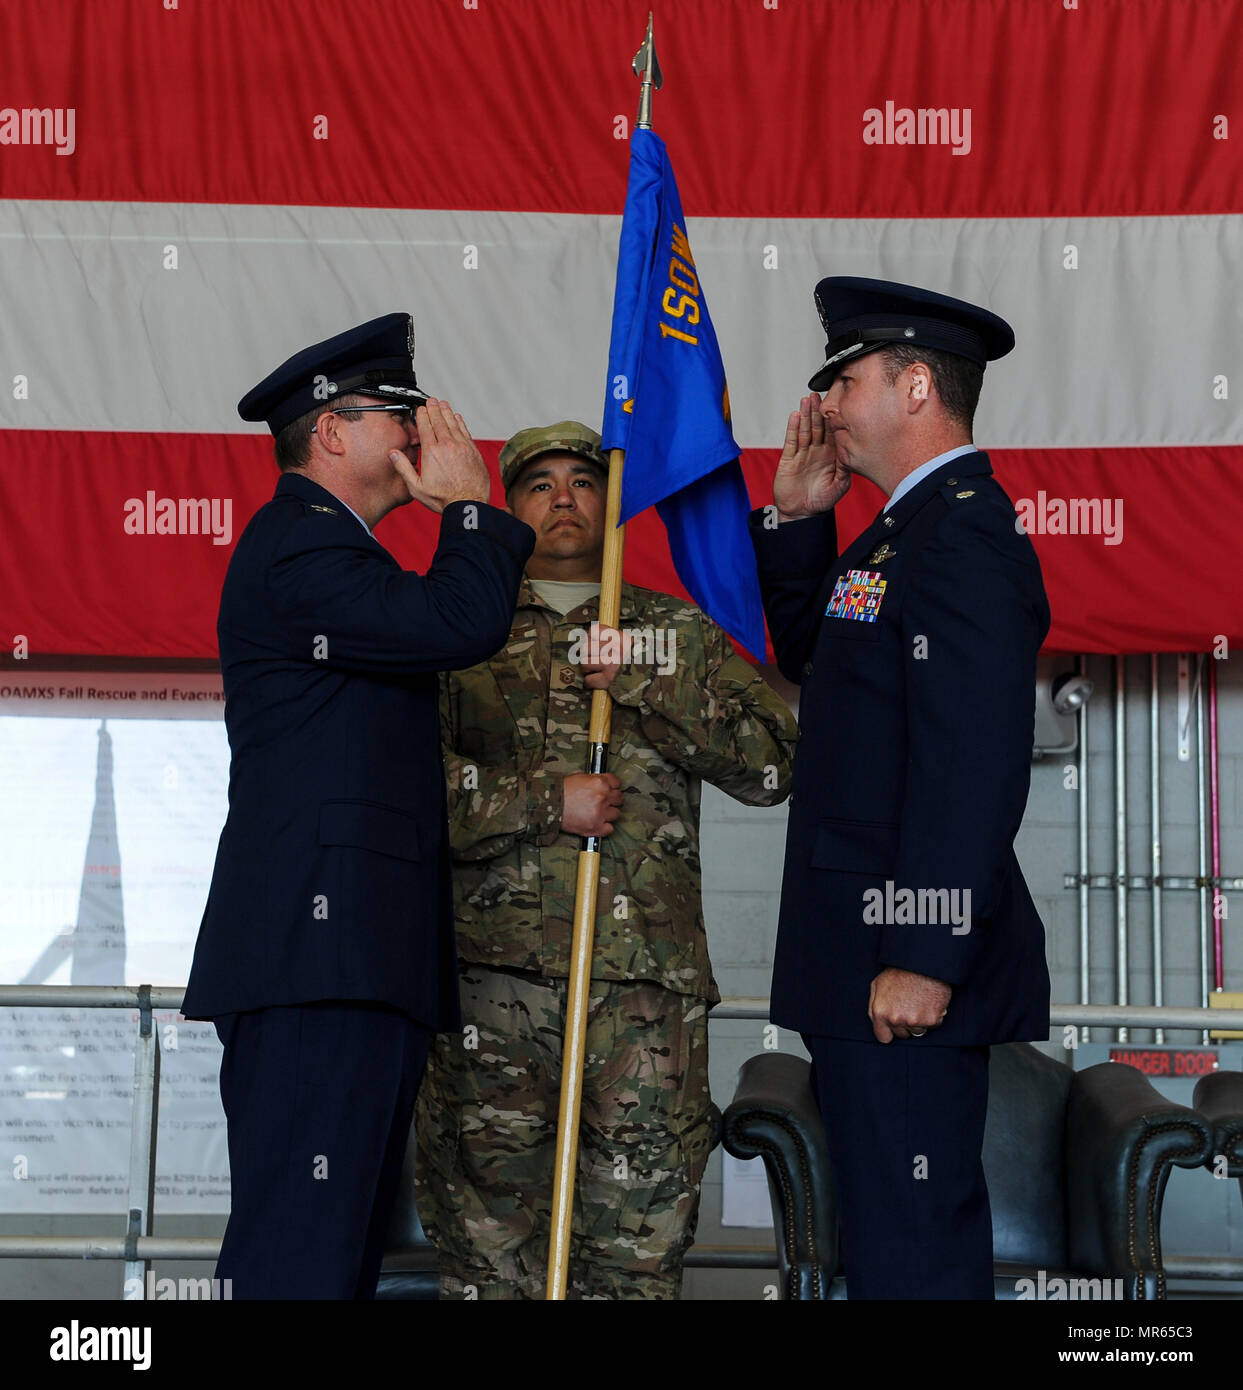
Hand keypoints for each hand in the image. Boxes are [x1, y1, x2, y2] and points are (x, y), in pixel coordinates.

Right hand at [390, 398, 490, 513]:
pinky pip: (465, 432)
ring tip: (443, 404)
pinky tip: (458, 418)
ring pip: (453, 424)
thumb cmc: (443, 499)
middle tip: (431, 400)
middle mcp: (447, 446)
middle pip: (439, 422)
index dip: (422, 416)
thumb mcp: (416, 488)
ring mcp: (462, 447)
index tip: (420, 409)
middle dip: (434, 409)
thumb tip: (393, 453)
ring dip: (447, 412)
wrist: (469, 504)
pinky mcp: (473, 452)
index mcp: (431, 453)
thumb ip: (404, 468)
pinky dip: (460, 423)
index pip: (425, 428)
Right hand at [561, 772, 622, 836]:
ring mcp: (600, 813)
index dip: (613, 787)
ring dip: (608, 813)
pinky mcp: (596, 827)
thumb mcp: (581, 777)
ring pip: (616, 814)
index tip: (610, 790)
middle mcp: (602, 797)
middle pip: (619, 799)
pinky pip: (610, 828)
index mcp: (600, 782)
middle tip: (604, 802)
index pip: (617, 783)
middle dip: (612, 800)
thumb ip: (596, 780)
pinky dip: (604, 827)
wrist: (549, 805)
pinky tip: (597, 822)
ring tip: (598, 812)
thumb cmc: (562, 791)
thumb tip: (607, 784)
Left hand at [580, 621, 631, 690]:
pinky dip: (590, 682)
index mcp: (618, 637)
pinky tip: (596, 680)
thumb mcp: (628, 642)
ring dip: (587, 668)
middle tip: (592, 659)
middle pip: (585, 647)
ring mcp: (609, 664)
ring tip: (595, 670)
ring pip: (584, 663)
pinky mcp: (608, 679)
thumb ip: (612, 638)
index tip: (593, 643)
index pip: (593, 631)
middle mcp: (613, 648)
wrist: (651, 675)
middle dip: (587, 654)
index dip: (591, 638)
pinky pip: (589, 680)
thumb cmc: (638, 659)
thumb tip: (591, 638)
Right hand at [772, 392, 850, 520]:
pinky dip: (792, 428)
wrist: (801, 513)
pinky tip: (794, 416)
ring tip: (807, 399)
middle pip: (817, 427)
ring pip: (804, 430)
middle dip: (818, 411)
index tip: (837, 403)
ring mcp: (802, 454)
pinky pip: (791, 441)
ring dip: (805, 415)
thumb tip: (850, 452)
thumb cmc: (822, 501)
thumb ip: (846, 469)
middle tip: (819, 394)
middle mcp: (816, 451)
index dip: (834, 419)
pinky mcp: (788, 460)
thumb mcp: (840, 486)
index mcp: (831, 455)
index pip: (832, 433)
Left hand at [867, 967, 951, 1043]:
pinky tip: (930, 1002)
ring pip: (918, 1031)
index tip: (894, 1025)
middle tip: (909, 1005)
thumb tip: (877, 1021)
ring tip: (919, 1001)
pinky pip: (933, 1025)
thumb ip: (874, 1006)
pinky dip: (934, 1016)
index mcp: (880, 1012)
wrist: (923, 962)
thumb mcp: (877, 985)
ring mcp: (915, 1021)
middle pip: (902, 1035)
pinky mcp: (932, 1020)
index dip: (889, 1031)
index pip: (883, 1037)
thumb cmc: (899, 972)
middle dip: (905, 1024)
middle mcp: (896, 1019)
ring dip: (920, 1021)